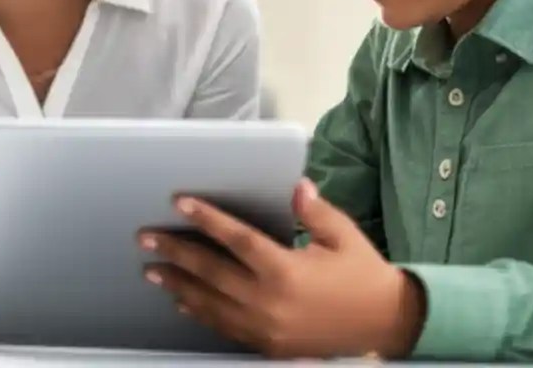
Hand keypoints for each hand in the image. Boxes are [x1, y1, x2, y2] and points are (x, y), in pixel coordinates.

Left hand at [138, 179, 423, 359]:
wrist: (385, 324)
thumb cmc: (364, 274)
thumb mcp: (343, 235)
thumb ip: (314, 211)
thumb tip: (294, 186)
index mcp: (287, 270)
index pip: (237, 240)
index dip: (207, 220)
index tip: (181, 203)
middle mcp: (270, 301)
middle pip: (212, 273)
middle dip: (176, 253)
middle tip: (147, 239)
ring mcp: (266, 327)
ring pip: (211, 304)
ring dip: (179, 285)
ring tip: (152, 270)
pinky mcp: (267, 345)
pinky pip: (224, 327)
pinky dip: (200, 312)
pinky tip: (182, 302)